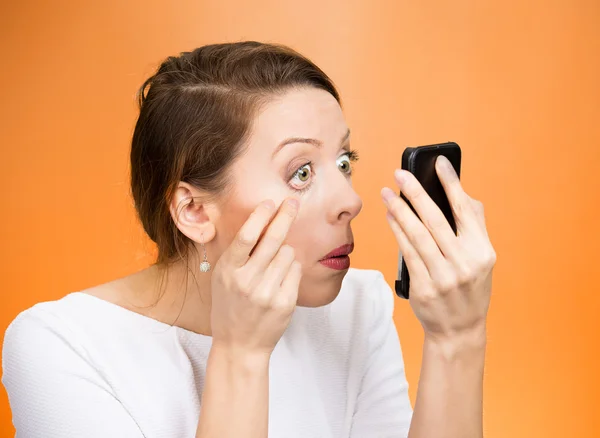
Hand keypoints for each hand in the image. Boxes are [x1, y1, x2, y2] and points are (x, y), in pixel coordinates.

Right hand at [210, 198, 301, 357]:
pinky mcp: (285, 302)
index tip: (270, 202)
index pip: (246, 236)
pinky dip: (291, 268)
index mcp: (228, 271)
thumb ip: (237, 253)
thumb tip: (259, 220)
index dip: (260, 216)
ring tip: (274, 266)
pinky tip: (280, 279)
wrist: (239, 345)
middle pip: (272, 239)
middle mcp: (247, 281)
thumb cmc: (229, 306)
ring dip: (285, 252)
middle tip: (292, 202)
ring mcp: (268, 293)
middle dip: (284, 216)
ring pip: (288, 253)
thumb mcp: (223, 278)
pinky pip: (295, 270)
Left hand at [382, 155, 495, 345]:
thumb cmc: (469, 288)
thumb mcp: (482, 259)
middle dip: (415, 193)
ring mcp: (443, 277)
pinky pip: (407, 253)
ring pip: (417, 235)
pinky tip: (390, 218)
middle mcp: (464, 263)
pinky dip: (397, 232)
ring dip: (400, 211)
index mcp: (482, 251)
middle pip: (435, 220)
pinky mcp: (424, 288)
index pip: (464, 210)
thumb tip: (460, 193)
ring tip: (387, 194)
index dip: (451, 184)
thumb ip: (474, 227)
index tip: (438, 162)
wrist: (459, 330)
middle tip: (400, 174)